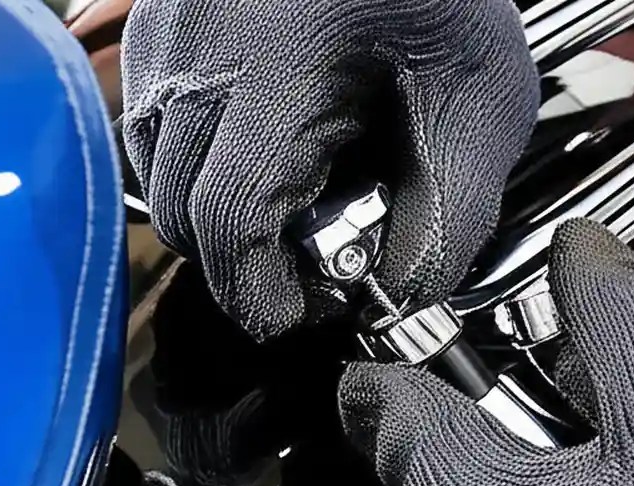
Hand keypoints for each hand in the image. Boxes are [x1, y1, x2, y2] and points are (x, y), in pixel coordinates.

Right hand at [121, 0, 538, 339]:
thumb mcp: (478, 107)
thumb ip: (450, 215)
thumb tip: (400, 292)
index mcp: (273, 72)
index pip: (226, 224)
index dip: (260, 291)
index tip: (300, 309)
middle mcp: (195, 53)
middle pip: (179, 212)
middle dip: (243, 258)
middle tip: (314, 257)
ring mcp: (164, 35)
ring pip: (156, 173)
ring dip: (217, 209)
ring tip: (299, 192)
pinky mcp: (158, 26)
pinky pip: (154, 123)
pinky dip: (202, 158)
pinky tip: (268, 143)